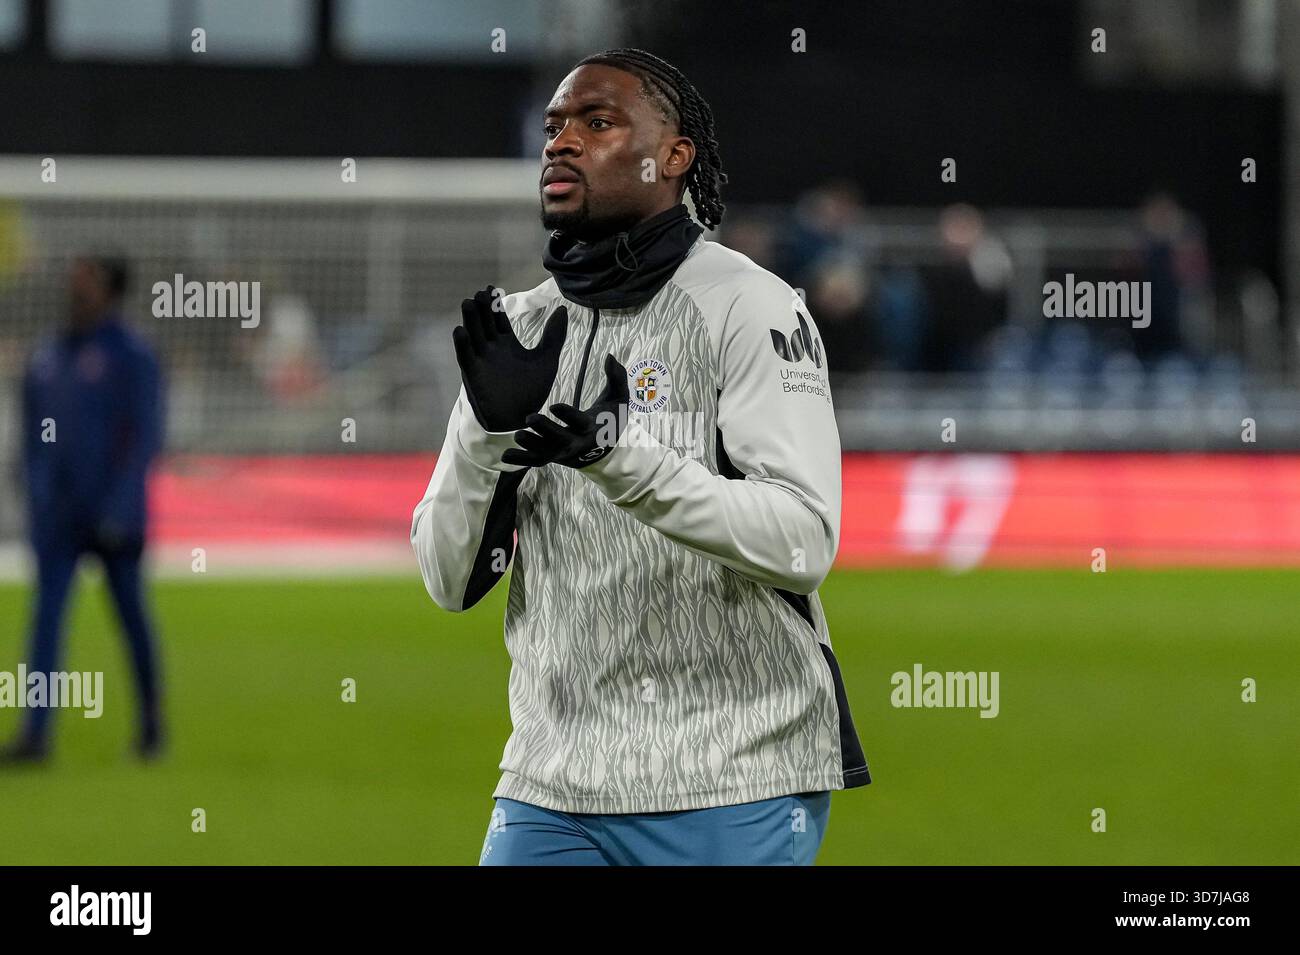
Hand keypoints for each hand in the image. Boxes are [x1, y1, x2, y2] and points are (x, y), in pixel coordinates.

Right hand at [452, 286, 567, 432]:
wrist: (522, 417)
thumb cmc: (533, 391)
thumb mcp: (547, 360)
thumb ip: (554, 336)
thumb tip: (563, 309)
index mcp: (507, 343)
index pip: (498, 319)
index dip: (494, 304)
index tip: (490, 288)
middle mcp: (491, 349)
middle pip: (484, 323)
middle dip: (482, 309)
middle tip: (480, 293)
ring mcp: (481, 361)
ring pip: (473, 336)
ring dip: (470, 320)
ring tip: (468, 303)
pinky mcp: (473, 375)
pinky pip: (466, 357)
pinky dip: (462, 344)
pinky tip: (460, 330)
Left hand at [502, 354, 629, 469]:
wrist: (603, 449)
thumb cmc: (610, 419)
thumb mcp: (618, 399)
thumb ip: (616, 377)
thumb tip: (609, 356)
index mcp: (592, 428)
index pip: (580, 422)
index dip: (568, 415)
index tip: (553, 406)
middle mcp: (576, 443)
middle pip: (561, 440)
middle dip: (546, 430)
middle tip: (530, 418)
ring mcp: (562, 453)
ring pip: (546, 453)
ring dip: (531, 446)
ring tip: (517, 435)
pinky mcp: (551, 457)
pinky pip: (535, 461)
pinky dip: (521, 460)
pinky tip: (504, 456)